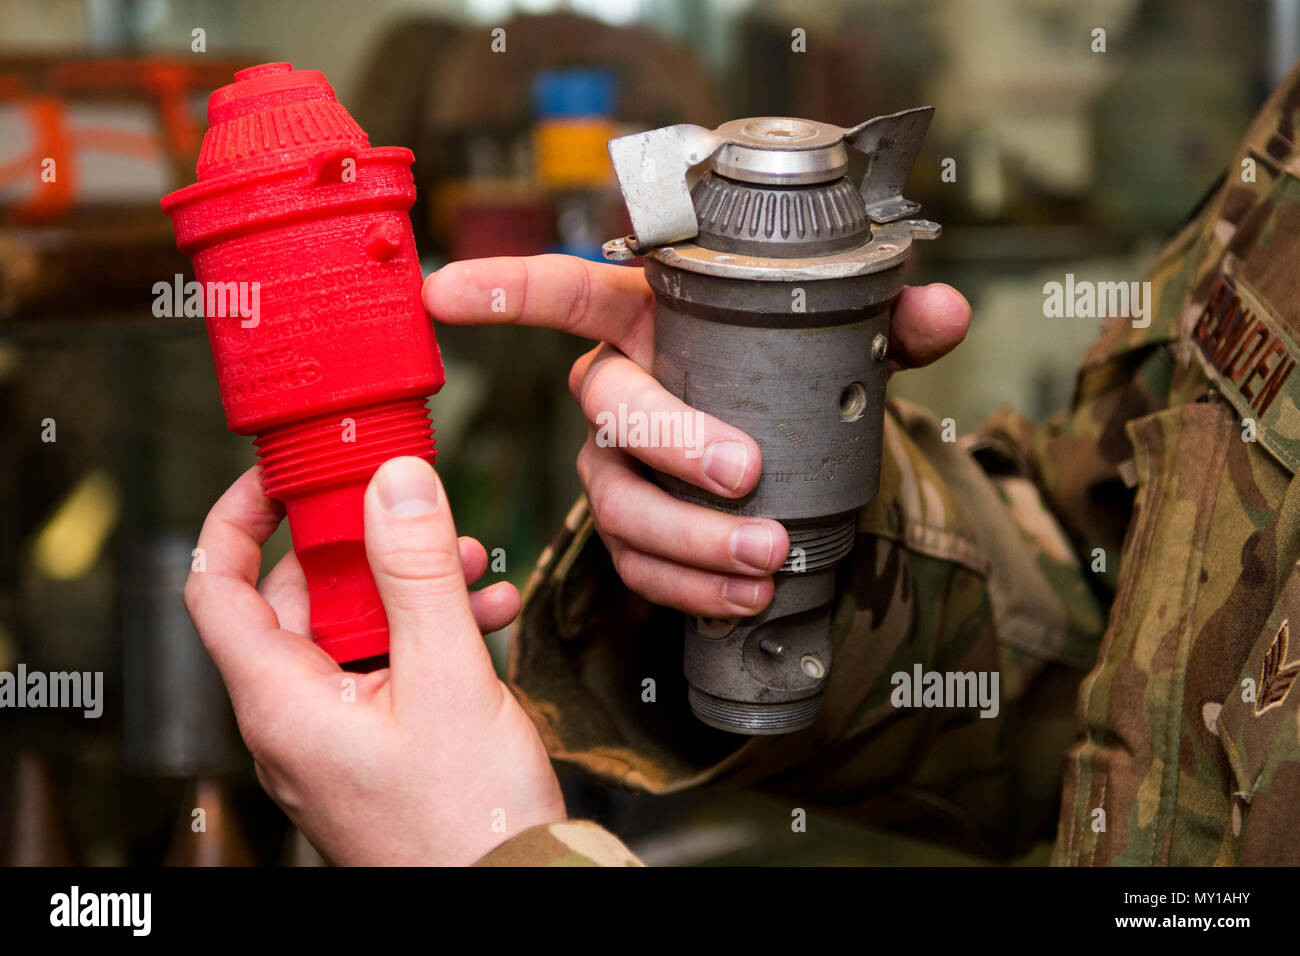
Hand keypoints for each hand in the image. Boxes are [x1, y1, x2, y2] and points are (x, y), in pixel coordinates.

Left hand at [184, 457, 566, 864]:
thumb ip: (418, 573)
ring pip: (353, 628)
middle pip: (300, 598)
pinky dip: (429, 634)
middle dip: (364, 547)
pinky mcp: (372, 745)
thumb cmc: (467, 822)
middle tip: (416, 515)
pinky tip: (488, 617)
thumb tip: (393, 482)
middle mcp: (292, 718)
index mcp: (281, 702)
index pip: (217, 586)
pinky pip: (385, 666)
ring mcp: (332, 734)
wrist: (509, 897)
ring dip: (412, 589)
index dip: (239, 517)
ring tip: (476, 571)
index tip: (282, 473)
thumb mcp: (450, 678)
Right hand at [424, 255, 969, 617]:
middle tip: (745, 473)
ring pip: (616, 501)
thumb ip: (888, 324)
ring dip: (687, 536)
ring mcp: (614, 468)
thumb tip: (940, 310)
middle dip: (671, 442)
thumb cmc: (797, 381)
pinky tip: (744, 599)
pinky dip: (689, 588)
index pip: (566, 292)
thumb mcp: (847, 348)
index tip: (444, 292)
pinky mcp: (632, 535)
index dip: (505, 289)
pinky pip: (636, 564)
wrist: (795, 456)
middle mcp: (617, 390)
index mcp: (650, 320)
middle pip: (608, 408)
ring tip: (764, 558)